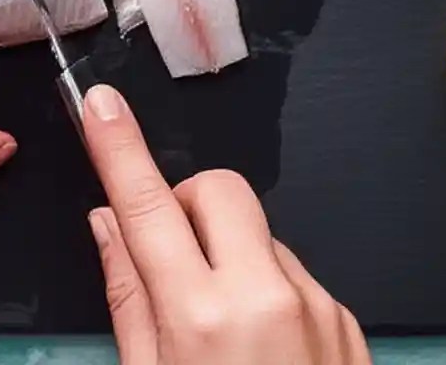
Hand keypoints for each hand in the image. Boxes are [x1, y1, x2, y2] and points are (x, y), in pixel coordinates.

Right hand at [81, 85, 368, 364]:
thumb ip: (129, 299)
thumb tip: (109, 226)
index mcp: (202, 319)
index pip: (148, 207)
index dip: (117, 148)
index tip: (98, 105)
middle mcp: (266, 298)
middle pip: (219, 189)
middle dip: (185, 202)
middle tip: (169, 254)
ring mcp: (317, 306)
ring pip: (257, 233)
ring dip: (227, 254)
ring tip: (220, 332)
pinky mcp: (347, 320)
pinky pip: (293, 272)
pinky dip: (266, 288)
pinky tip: (260, 351)